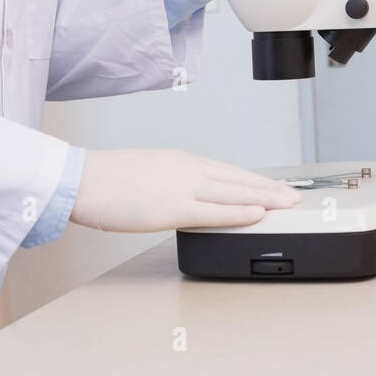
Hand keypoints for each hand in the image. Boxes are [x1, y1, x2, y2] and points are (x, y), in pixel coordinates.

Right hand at [70, 148, 301, 232]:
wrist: (81, 179)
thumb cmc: (106, 180)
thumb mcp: (147, 173)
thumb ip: (170, 183)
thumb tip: (183, 196)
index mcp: (181, 161)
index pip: (228, 171)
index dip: (254, 180)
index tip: (273, 186)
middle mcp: (188, 170)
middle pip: (239, 179)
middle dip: (270, 188)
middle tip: (294, 195)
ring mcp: (182, 187)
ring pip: (234, 192)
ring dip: (265, 198)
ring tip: (288, 204)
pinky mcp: (172, 208)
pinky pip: (214, 211)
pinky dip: (240, 212)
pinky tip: (259, 214)